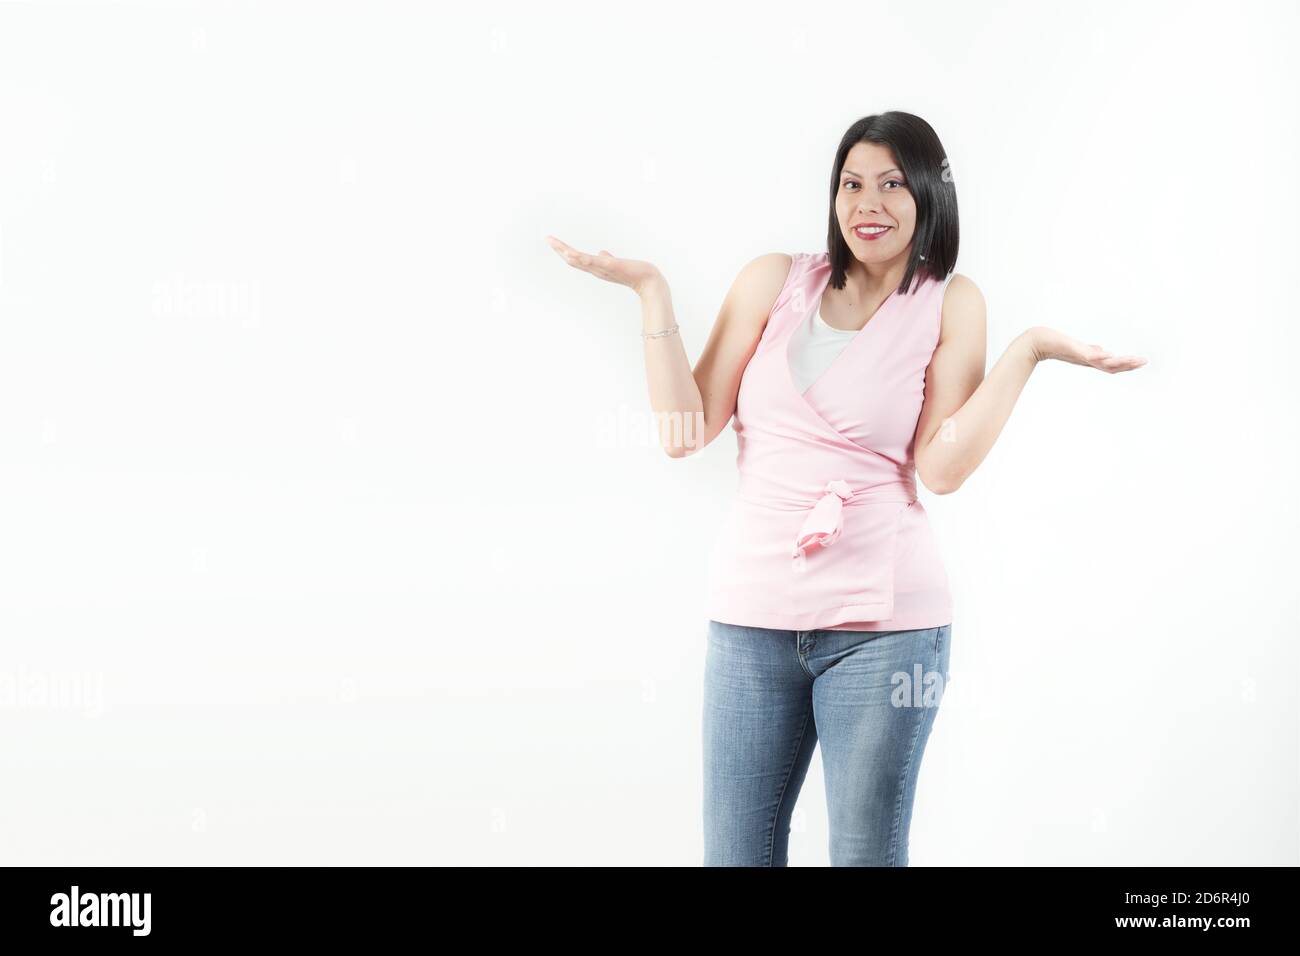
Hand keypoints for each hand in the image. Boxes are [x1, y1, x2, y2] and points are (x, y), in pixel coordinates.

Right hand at [546, 235, 664, 297]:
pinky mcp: (610, 266)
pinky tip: (570, 253)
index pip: (577, 260)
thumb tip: (602, 253)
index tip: (554, 242)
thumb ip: (608, 259)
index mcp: (597, 268)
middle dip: (559, 249)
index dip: (564, 252)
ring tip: (553, 242)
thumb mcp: (618, 264)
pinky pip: (591, 262)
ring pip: (578, 260)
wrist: (649, 282)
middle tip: (547, 238)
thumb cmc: (636, 273)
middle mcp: (597, 270)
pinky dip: (580, 258)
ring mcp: (602, 269)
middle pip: (573, 260)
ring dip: (565, 251)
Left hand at [1025, 326, 1147, 372]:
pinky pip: (1088, 355)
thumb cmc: (1058, 345)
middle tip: (1144, 362)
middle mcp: (1089, 361)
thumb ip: (1092, 351)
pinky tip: (1108, 355)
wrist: (1039, 342)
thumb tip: (1104, 352)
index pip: (1114, 365)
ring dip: (1119, 361)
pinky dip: (1098, 356)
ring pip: (1104, 362)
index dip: (1127, 365)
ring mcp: (1082, 357)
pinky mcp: (1074, 351)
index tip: (1142, 362)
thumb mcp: (1080, 349)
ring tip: (1133, 360)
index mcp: (1092, 360)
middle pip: (1113, 366)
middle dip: (1129, 364)